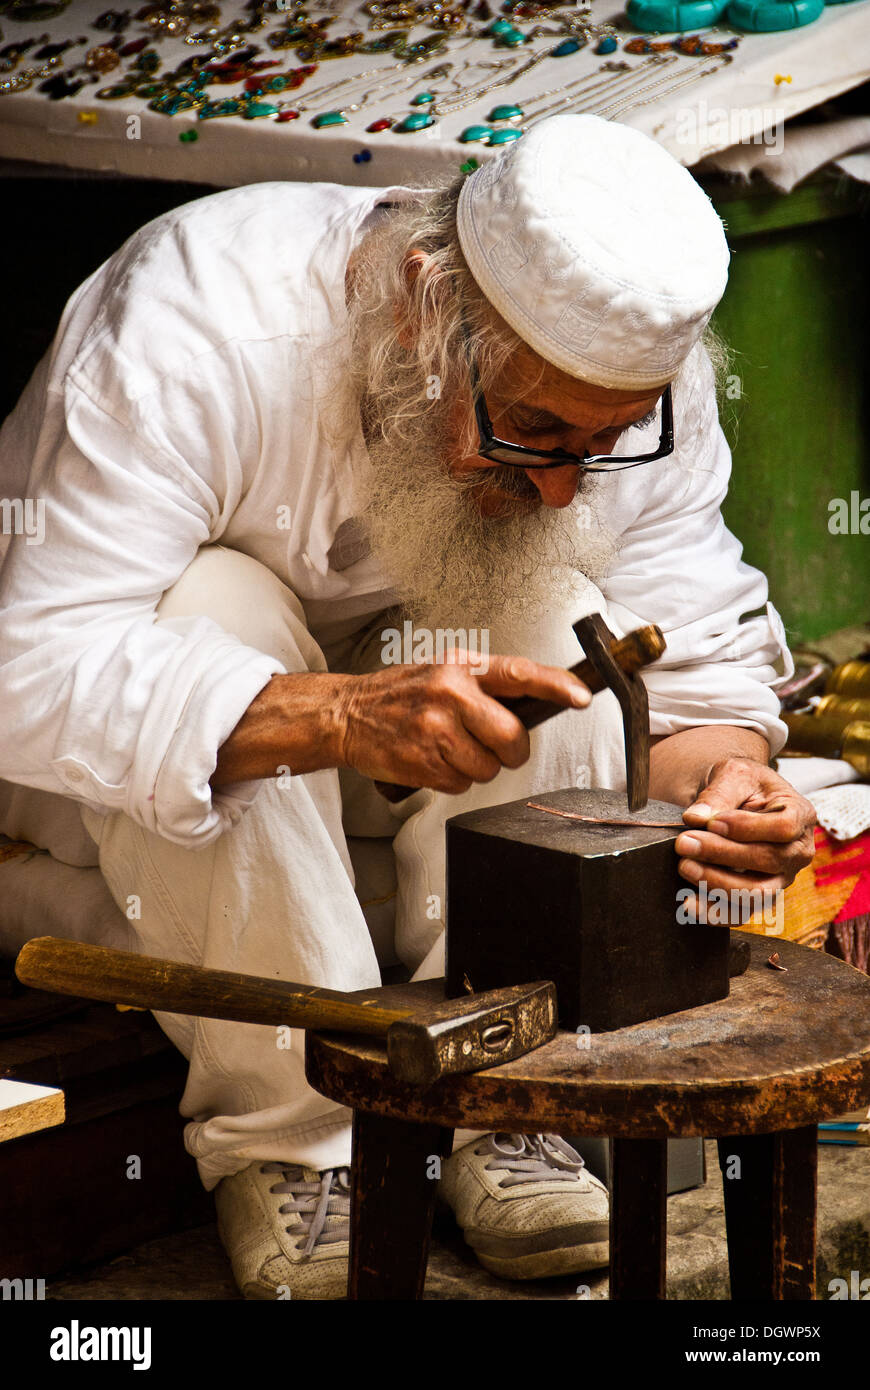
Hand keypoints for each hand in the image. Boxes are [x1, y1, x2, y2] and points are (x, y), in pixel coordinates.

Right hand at [336, 653, 589, 793]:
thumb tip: (535, 704)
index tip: (582, 697)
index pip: (520, 673)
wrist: (347, 714)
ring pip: (488, 768)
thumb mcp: (443, 670)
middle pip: (512, 738)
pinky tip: (432, 760)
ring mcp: (434, 729)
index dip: (556, 686)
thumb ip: (485, 684)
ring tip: (449, 748)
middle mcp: (450, 694)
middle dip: (511, 752)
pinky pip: (461, 784)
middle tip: (495, 747)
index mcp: (461, 667)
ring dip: (476, 767)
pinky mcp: (422, 761)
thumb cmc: (402, 693)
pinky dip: (453, 779)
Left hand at [674, 757, 816, 920]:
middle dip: (721, 854)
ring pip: (757, 893)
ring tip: (684, 866)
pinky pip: (742, 913)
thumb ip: (718, 793)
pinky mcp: (760, 897)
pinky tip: (687, 903)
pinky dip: (715, 912)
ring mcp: (782, 878)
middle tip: (684, 843)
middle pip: (768, 861)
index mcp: (800, 814)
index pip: (783, 827)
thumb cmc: (743, 784)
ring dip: (718, 883)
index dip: (747, 828)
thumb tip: (694, 818)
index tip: (711, 823)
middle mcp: (797, 852)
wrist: (739, 799)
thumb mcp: (734, 774)